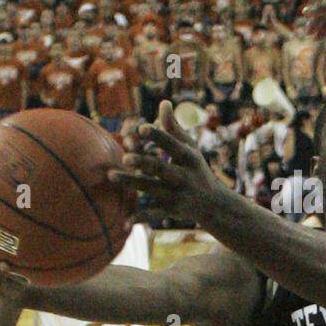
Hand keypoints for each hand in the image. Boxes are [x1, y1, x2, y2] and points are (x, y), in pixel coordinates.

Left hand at [109, 101, 219, 219]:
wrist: (215, 205)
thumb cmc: (197, 169)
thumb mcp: (190, 148)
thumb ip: (174, 127)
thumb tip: (163, 103)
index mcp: (189, 158)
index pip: (173, 145)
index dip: (158, 136)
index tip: (141, 128)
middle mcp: (184, 176)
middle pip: (162, 168)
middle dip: (144, 162)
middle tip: (125, 156)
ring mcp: (178, 194)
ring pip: (152, 188)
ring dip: (132, 182)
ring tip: (111, 176)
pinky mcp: (171, 210)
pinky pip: (153, 214)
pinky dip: (139, 218)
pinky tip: (123, 222)